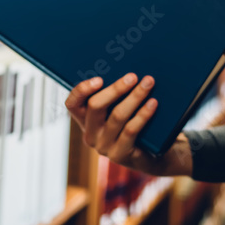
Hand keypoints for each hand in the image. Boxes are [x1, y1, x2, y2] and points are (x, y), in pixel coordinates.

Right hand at [65, 73, 192, 176]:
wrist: (151, 154)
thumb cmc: (133, 122)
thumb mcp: (119, 107)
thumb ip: (115, 94)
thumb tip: (125, 70)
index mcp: (84, 120)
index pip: (72, 104)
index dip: (81, 90)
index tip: (99, 79)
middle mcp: (90, 134)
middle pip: (95, 106)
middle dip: (116, 88)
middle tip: (133, 76)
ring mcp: (104, 146)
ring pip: (117, 116)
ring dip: (134, 96)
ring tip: (148, 83)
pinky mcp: (120, 155)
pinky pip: (131, 130)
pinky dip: (143, 114)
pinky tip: (153, 103)